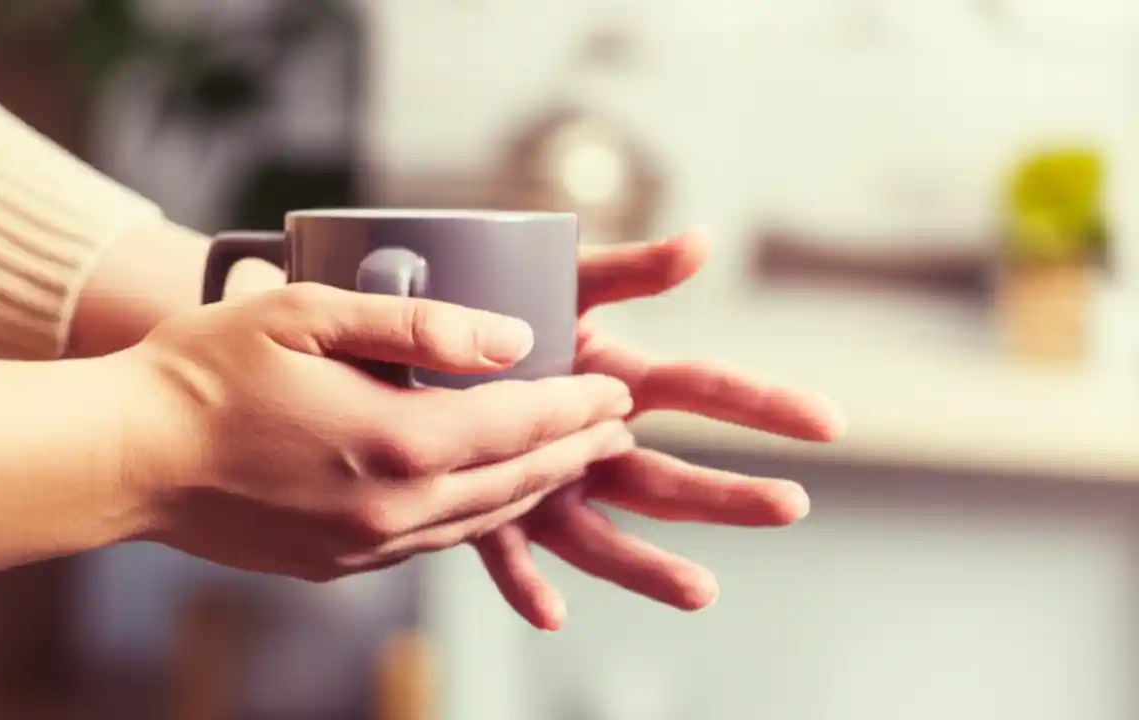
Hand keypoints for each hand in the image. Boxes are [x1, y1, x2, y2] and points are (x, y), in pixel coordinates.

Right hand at [118, 283, 636, 580]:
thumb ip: (419, 326)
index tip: (617, 389)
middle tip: (617, 428)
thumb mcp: (308, 313)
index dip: (578, 404)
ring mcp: (367, 543)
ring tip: (571, 461)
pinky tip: (492, 496)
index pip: (520, 422)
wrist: (128, 457)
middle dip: (575, 451)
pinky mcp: (340, 562)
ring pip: (483, 519)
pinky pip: (435, 541)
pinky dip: (481, 517)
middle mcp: (393, 504)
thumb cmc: (207, 372)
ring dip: (537, 487)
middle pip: (517, 478)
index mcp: (395, 439)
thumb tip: (511, 339)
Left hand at [474, 229, 844, 629]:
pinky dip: (526, 584)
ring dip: (648, 566)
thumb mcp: (564, 284)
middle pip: (667, 479)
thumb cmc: (502, 306)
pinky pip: (508, 556)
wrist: (422, 342)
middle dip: (727, 494)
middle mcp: (592, 445)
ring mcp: (547, 485)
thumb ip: (627, 269)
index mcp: (617, 384)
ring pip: (604, 535)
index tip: (828, 422)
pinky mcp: (490, 511)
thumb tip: (704, 241)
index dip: (763, 403)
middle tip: (790, 505)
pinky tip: (552, 614)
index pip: (703, 391)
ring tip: (702, 593)